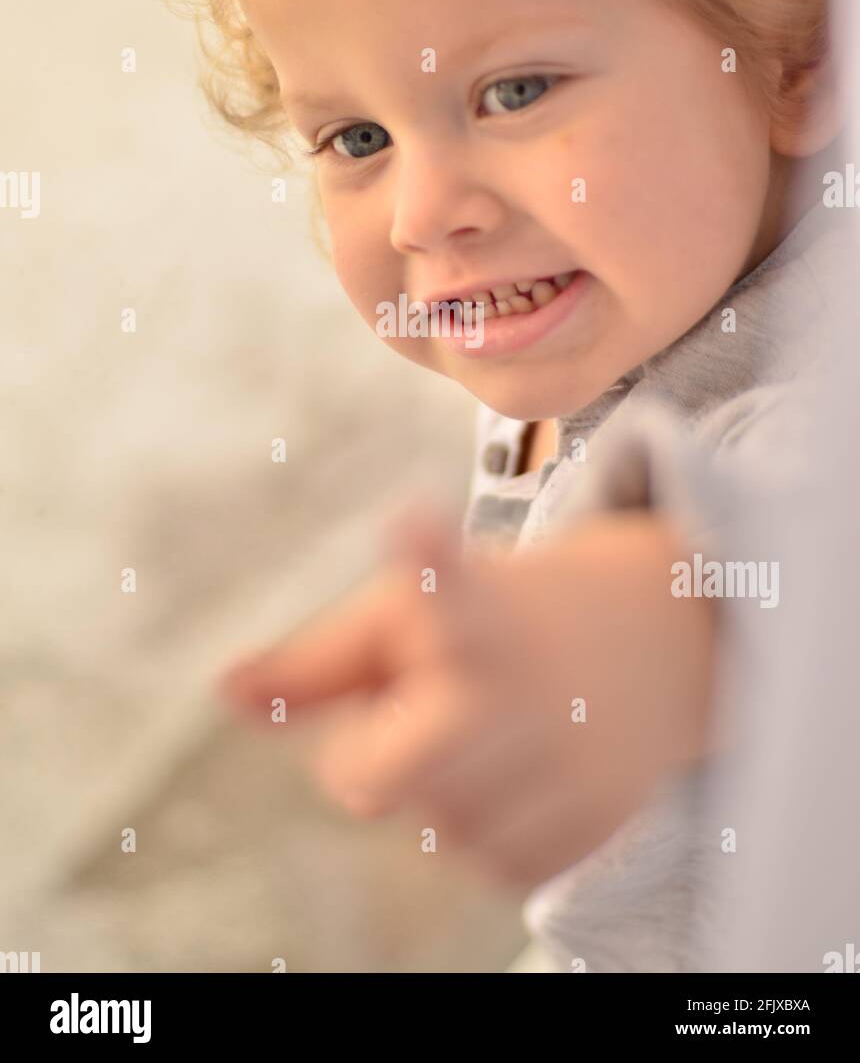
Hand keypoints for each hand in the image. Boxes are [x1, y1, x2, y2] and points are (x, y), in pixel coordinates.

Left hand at [219, 506, 717, 887]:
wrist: (649, 636)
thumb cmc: (488, 624)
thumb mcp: (407, 617)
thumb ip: (317, 662)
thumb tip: (223, 692)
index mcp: (461, 609)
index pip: (437, 580)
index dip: (420, 555)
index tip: (410, 523)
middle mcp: (515, 678)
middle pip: (374, 783)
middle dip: (373, 763)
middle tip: (418, 714)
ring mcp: (565, 750)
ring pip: (440, 831)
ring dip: (446, 795)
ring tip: (491, 729)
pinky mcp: (600, 812)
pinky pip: (500, 864)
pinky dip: (502, 829)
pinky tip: (533, 769)